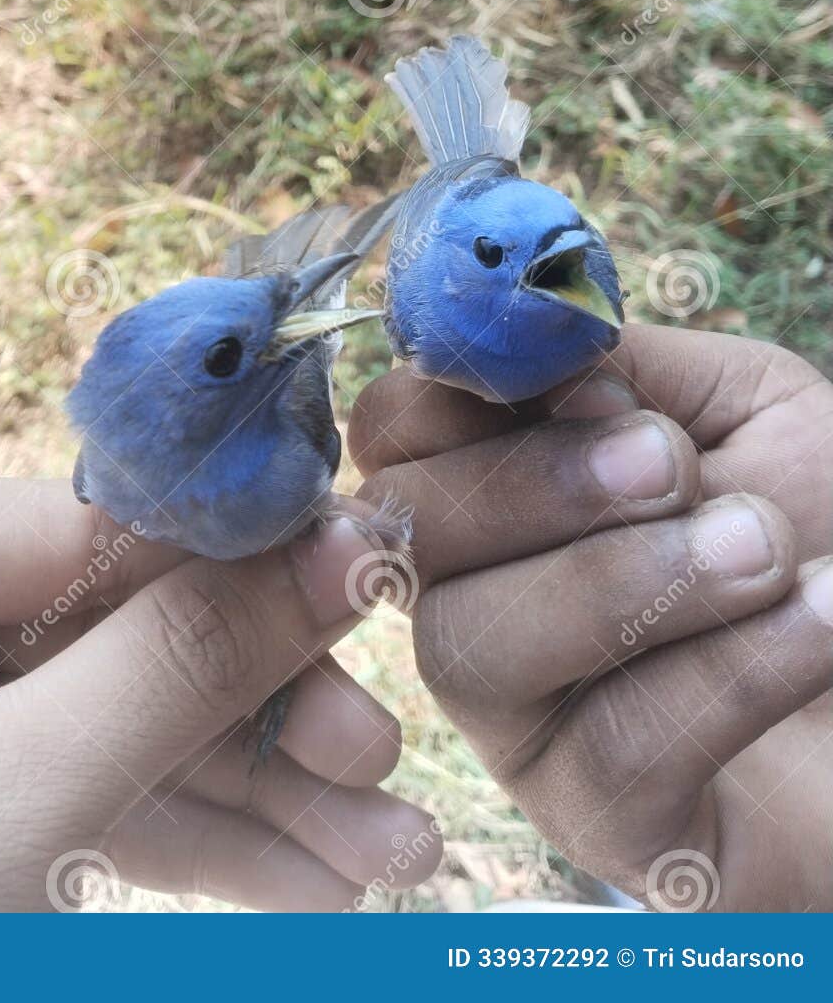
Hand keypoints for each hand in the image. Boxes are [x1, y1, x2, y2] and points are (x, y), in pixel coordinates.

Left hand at [0, 476, 440, 911]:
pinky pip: (91, 787)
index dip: (247, 558)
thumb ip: (181, 664)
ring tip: (389, 858)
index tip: (377, 576)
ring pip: (126, 717)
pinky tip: (311, 882)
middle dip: (262, 711)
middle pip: (125, 625)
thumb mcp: (5, 801)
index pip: (93, 522)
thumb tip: (341, 544)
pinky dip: (196, 839)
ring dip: (257, 793)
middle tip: (383, 761)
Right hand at [349, 323, 832, 911]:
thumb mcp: (734, 405)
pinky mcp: (600, 826)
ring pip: (474, 646)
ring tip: (764, 547)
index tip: (588, 384)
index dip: (456, 396)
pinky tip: (815, 620)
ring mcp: (521, 721)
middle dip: (533, 484)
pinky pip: (612, 748)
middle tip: (670, 464)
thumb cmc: (815, 523)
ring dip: (626, 579)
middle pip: (408, 534)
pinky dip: (728, 669)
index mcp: (491, 487)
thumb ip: (627, 366)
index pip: (393, 431)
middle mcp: (473, 597)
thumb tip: (534, 357)